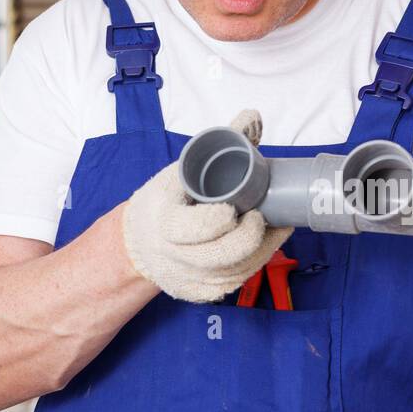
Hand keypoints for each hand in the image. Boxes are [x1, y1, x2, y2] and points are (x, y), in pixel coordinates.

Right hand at [122, 108, 292, 301]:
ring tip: (272, 230)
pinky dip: (251, 267)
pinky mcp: (195, 293)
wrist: (139, 240)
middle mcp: (172, 255)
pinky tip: (263, 249)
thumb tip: (252, 118)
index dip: (220, 221)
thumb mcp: (184, 168)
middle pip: (219, 255)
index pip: (195, 228)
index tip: (234, 209)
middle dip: (247, 238)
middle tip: (259, 219)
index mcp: (164, 222)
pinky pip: (230, 285)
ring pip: (232, 273)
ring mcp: (184, 278)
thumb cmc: (168, 199)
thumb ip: (223, 141)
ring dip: (259, 253)